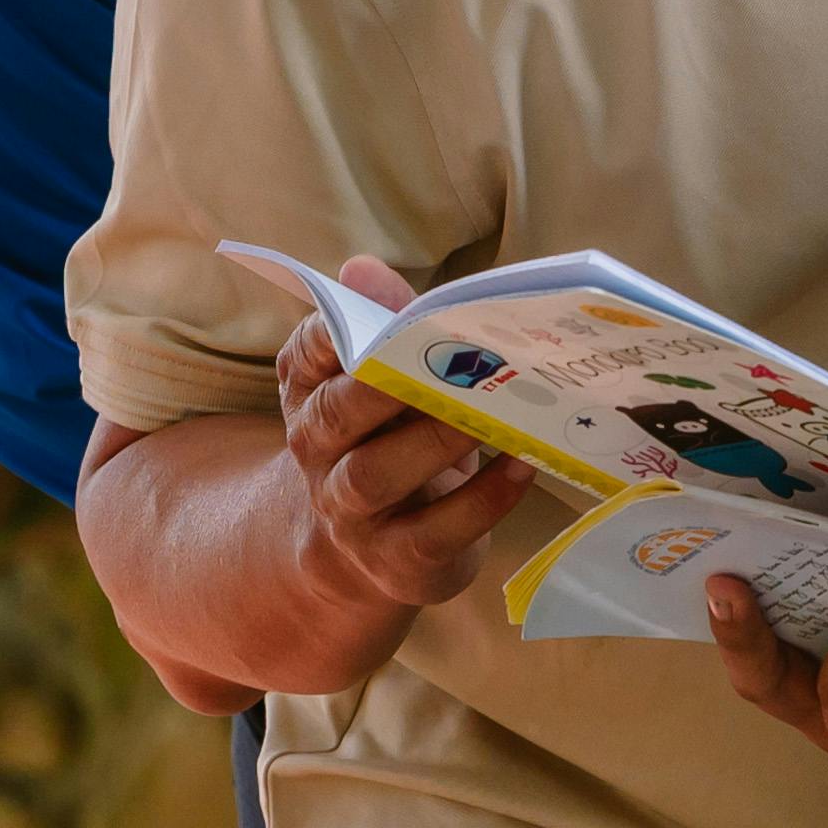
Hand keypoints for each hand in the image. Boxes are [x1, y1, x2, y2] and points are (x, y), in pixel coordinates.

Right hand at [276, 257, 536, 620]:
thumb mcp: (384, 384)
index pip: (306, 355)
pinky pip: (436, 532)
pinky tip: (522, 465)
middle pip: (333, 417)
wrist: (367, 556)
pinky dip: (483, 499)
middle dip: (382, 386)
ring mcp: (351, 513)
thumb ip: (385, 322)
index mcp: (309, 396)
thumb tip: (363, 267)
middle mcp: (317, 454)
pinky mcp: (398, 560)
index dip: (335, 333)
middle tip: (445, 358)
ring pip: (374, 475)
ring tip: (486, 414)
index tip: (379, 315)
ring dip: (433, 442)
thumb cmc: (387, 441)